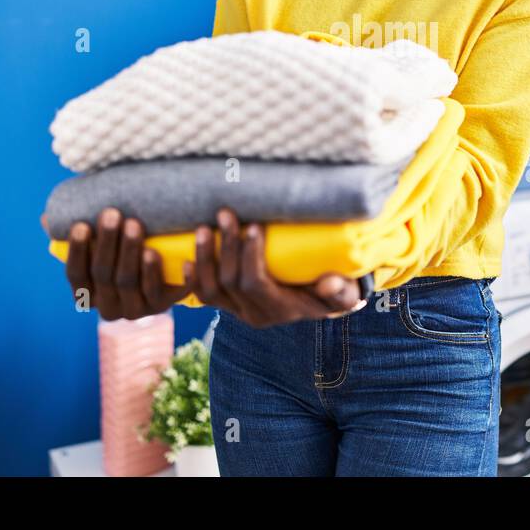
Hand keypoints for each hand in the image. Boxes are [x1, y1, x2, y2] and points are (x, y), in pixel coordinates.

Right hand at [55, 207, 197, 319]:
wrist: (167, 275)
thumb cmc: (122, 254)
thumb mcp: (99, 246)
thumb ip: (77, 234)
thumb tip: (45, 218)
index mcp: (87, 296)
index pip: (76, 274)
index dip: (77, 251)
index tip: (81, 225)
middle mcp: (108, 308)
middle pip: (104, 274)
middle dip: (107, 243)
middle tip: (113, 213)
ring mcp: (135, 309)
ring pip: (128, 281)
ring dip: (129, 251)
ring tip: (134, 224)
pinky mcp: (162, 305)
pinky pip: (156, 291)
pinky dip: (154, 271)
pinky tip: (155, 251)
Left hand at [189, 207, 366, 327]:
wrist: (320, 303)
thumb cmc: (335, 291)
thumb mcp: (345, 293)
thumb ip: (341, 291)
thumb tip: (330, 283)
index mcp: (280, 309)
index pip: (255, 284)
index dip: (249, 256)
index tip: (254, 226)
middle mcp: (255, 315)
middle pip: (229, 282)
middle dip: (225, 247)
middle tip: (225, 213)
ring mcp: (238, 311)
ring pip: (210, 290)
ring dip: (203, 258)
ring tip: (204, 227)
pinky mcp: (227, 305)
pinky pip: (203, 295)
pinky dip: (192, 277)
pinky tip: (185, 258)